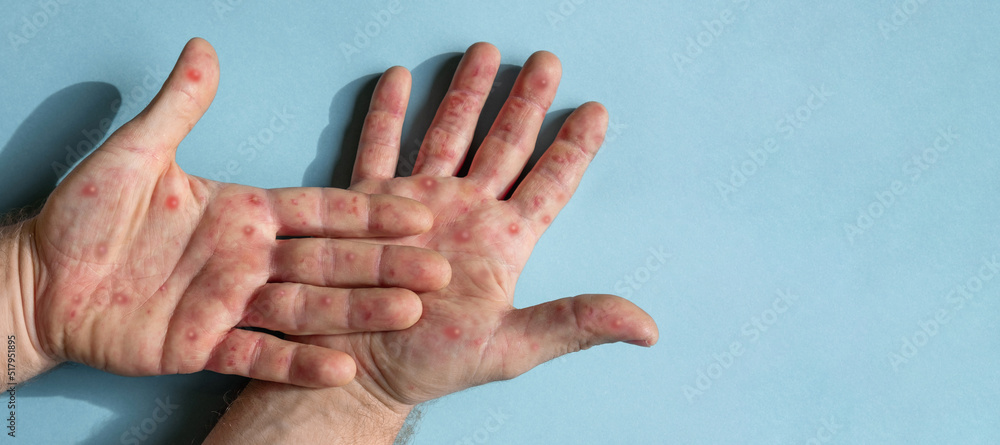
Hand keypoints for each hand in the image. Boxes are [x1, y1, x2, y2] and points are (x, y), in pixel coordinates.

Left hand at [3, 38, 449, 386]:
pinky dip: (299, 363)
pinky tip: (342, 366)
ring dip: (358, 312)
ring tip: (408, 314)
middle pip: (330, 260)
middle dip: (385, 263)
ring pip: (307, 309)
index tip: (419, 210)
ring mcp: (230, 304)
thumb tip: (203, 48)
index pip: (320, 209)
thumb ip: (179, 106)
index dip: (369, 211)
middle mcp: (249, 259)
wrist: (39, 279)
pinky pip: (260, 355)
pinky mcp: (205, 344)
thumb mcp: (136, 152)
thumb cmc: (84, 214)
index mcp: (245, 212)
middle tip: (440, 268)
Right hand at [302, 42, 658, 406]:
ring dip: (464, 93)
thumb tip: (647, 328)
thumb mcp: (511, 347)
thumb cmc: (437, 363)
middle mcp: (466, 212)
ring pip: (446, 134)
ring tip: (482, 52)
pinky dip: (386, 114)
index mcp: (502, 241)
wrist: (364, 371)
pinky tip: (397, 78)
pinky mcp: (370, 206)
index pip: (549, 183)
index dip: (574, 148)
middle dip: (526, 101)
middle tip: (547, 60)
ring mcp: (419, 204)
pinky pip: (378, 150)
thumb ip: (574, 324)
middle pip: (504, 143)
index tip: (598, 111)